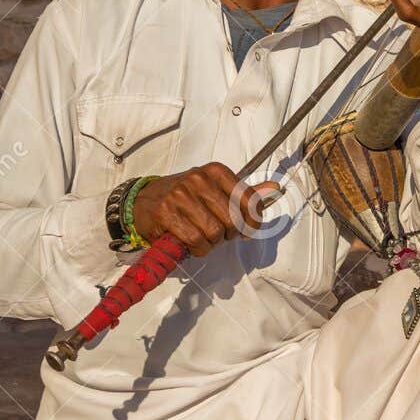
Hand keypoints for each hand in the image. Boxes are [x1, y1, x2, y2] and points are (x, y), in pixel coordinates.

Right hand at [129, 163, 279, 256]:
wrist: (144, 200)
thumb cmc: (184, 197)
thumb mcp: (215, 189)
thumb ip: (245, 194)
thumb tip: (275, 188)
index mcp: (216, 171)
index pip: (248, 201)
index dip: (251, 222)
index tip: (245, 230)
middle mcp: (199, 179)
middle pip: (231, 220)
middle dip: (228, 234)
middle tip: (217, 234)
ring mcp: (181, 194)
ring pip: (214, 232)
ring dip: (211, 243)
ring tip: (202, 237)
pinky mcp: (166, 212)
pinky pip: (195, 240)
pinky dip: (197, 248)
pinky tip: (191, 243)